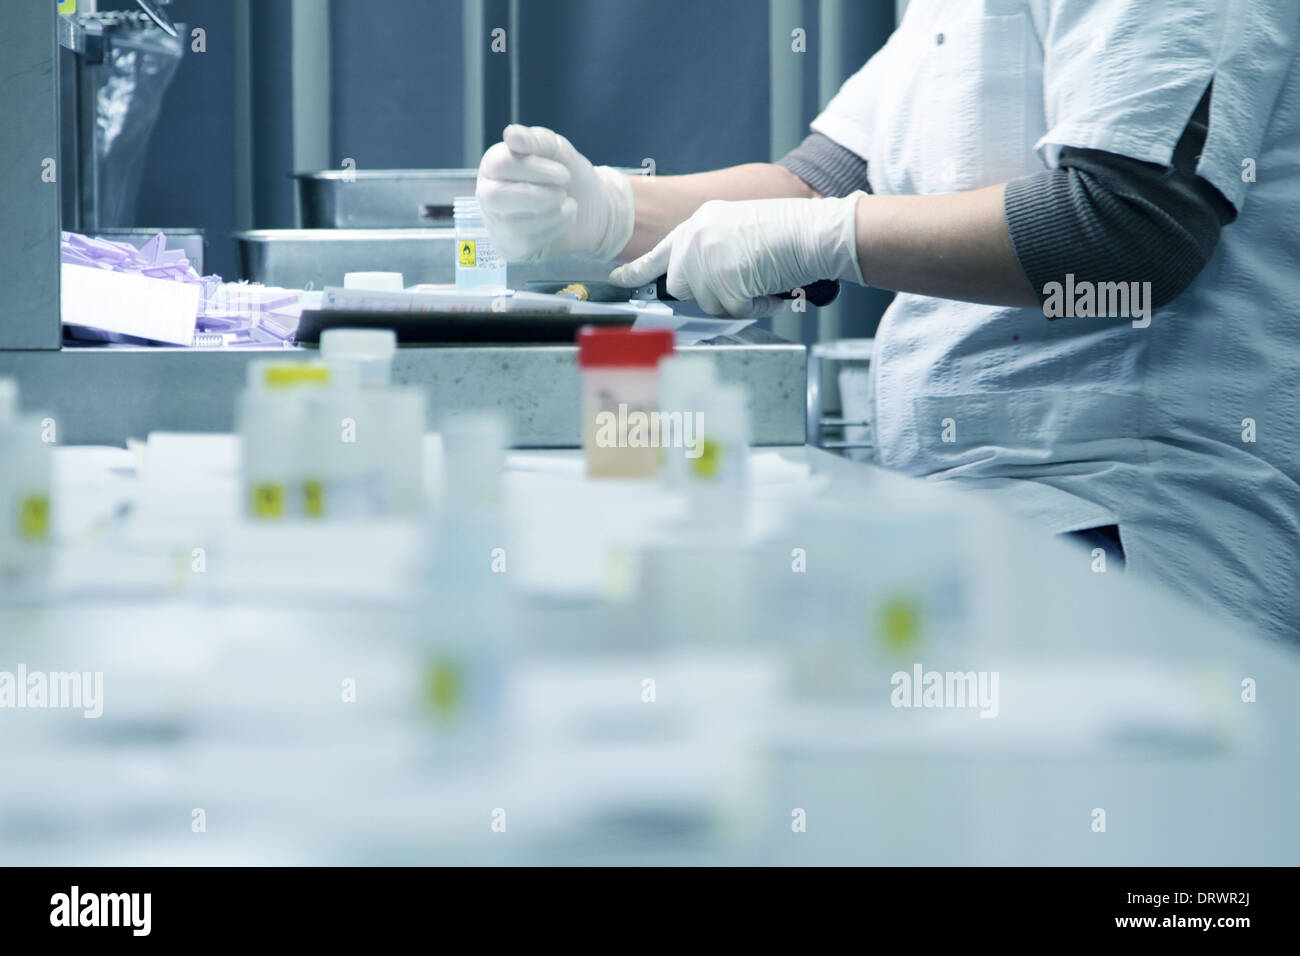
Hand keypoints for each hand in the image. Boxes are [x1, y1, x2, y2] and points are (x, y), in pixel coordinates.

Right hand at [475, 125, 634, 261]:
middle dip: (536, 196)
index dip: (534, 169)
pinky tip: (565, 220)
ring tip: (570, 205)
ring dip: (550, 214)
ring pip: (511, 224)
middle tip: (563, 193)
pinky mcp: (510, 248)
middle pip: (496, 197)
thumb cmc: (567, 173)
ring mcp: (496, 223)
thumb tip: (510, 135)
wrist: (591, 206)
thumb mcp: (556, 149)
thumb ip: (535, 141)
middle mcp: (488, 194)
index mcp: (494, 165)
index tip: (564, 173)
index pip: (500, 165)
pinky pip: (525, 244)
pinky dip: (553, 231)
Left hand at [609, 193, 864, 316]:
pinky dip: (756, 307)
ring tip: (763, 281)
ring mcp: (707, 259)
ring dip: (737, 302)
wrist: (813, 229)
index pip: (659, 252)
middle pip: (681, 287)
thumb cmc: (789, 231)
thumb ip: (713, 250)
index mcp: (699, 224)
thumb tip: (700, 283)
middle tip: (740, 284)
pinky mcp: (723, 279)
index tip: (617, 280)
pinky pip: (733, 311)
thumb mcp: (739, 230)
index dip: (636, 270)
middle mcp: (696, 239)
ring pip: (708, 304)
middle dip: (707, 294)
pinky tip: (771, 289)